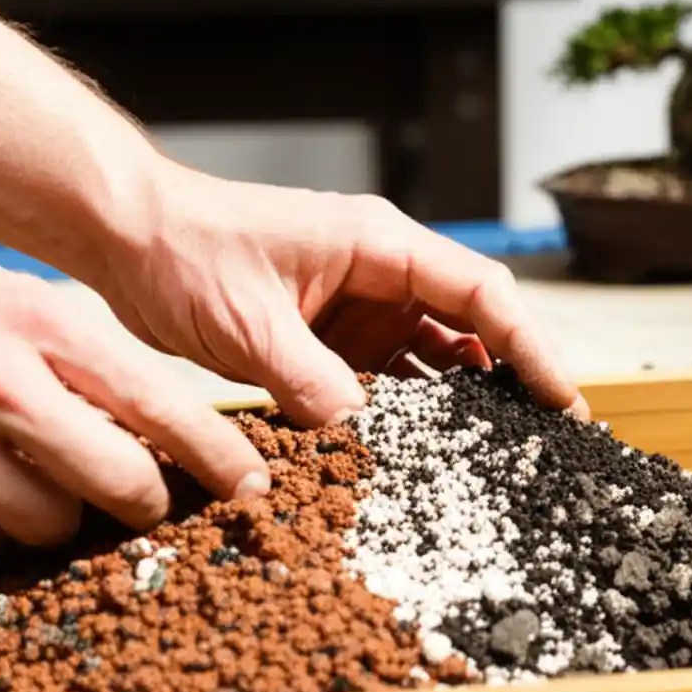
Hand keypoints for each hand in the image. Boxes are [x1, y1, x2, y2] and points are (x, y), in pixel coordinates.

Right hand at [0, 228, 268, 549]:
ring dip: (64, 513)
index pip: (157, 400)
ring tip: (47, 477)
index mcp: (39, 321)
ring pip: (51, 521)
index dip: (216, 452)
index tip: (252, 482)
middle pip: (119, 481)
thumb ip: (76, 350)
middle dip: (147, 500)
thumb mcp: (4, 294)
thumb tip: (151, 415)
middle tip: (152, 496)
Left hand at [90, 160, 588, 426]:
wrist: (129, 238)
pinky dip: (407, 411)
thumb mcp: (249, 322)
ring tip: (496, 453)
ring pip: (434, 357)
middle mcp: (382, 272)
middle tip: (547, 439)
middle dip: (512, 379)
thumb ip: (311, 381)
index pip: (480, 293)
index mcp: (379, 245)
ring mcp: (360, 305)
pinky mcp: (333, 336)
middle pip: (473, 325)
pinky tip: (420, 449)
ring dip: (461, 402)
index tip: (562, 398)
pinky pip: (388, 377)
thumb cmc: (187, 251)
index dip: (530, 347)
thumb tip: (360, 438)